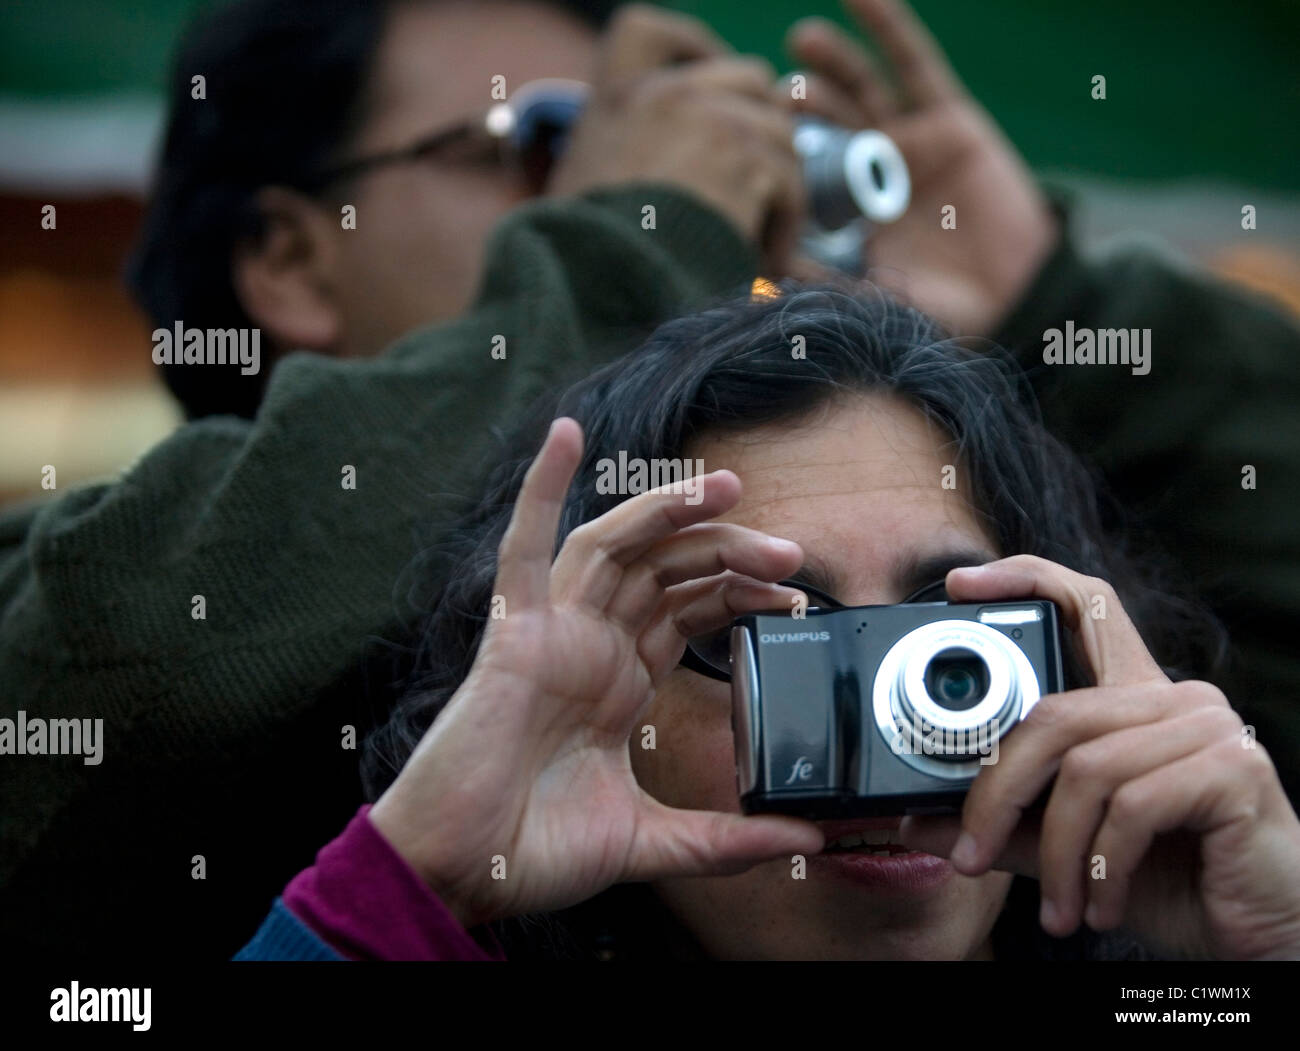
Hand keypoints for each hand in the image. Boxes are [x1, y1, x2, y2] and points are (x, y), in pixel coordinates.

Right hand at [369, 418, 822, 927]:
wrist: (460, 873)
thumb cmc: (534, 850)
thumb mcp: (651, 841)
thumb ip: (725, 838)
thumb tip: (803, 837)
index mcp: (618, 684)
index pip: (690, 612)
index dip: (741, 592)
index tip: (796, 595)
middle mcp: (591, 648)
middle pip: (667, 572)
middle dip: (729, 551)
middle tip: (790, 552)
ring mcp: (552, 633)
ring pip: (615, 546)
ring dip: (669, 511)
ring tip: (727, 488)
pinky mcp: (513, 632)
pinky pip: (523, 548)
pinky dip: (540, 488)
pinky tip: (567, 435)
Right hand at [546, 4, 804, 275]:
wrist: (601, 288)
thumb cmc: (586, 263)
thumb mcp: (578, 195)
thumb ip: (621, 163)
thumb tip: (672, 181)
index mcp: (614, 101)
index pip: (645, 31)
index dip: (693, 48)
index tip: (715, 85)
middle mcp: (661, 96)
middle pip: (748, 79)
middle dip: (764, 126)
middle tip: (761, 182)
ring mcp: (708, 120)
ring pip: (780, 135)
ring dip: (780, 187)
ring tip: (763, 239)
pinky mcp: (743, 159)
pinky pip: (790, 182)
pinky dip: (785, 224)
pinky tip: (765, 261)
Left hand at [787, 0, 1058, 334]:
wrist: (1016, 302)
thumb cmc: (943, 313)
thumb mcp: (867, 303)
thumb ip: (819, 287)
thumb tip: (757, 282)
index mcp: (851, 211)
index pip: (805, 168)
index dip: (780, 150)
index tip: (748, 138)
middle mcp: (877, 170)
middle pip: (829, 122)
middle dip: (801, 103)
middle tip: (771, 94)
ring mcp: (912, 141)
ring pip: (864, 88)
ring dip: (832, 60)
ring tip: (800, 42)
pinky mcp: (949, 119)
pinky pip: (915, 65)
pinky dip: (889, 27)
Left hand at [900, 555, 1299, 959]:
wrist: (1269, 933)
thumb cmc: (1172, 880)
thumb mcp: (1070, 848)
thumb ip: (1003, 827)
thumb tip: (915, 821)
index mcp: (1135, 699)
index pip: (1085, 606)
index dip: (1023, 578)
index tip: (959, 584)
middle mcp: (1174, 698)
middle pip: (1053, 715)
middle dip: (995, 794)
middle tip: (967, 856)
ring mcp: (1208, 728)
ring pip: (1085, 769)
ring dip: (1054, 852)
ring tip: (1057, 906)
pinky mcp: (1233, 770)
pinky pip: (1132, 805)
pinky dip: (1101, 866)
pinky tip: (1101, 906)